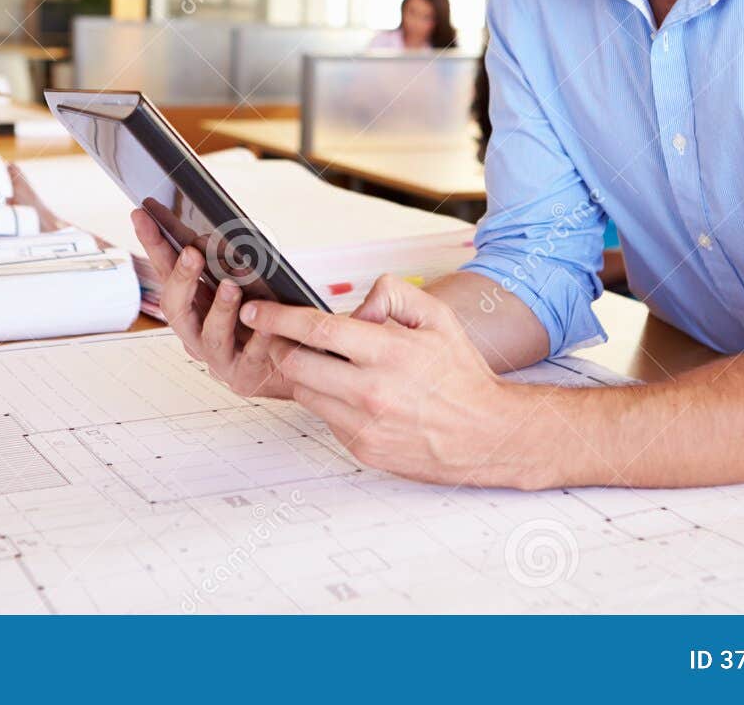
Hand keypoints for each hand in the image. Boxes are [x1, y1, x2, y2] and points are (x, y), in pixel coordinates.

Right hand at [130, 208, 292, 399]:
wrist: (286, 367)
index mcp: (191, 306)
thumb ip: (222, 260)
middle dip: (182, 278)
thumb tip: (205, 233)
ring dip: (220, 309)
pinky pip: (251, 358)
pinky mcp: (246, 375)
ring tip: (232, 286)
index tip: (143, 214)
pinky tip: (267, 326)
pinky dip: (259, 340)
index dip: (153, 243)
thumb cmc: (259, 320)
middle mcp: (197, 333)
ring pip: (211, 336)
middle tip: (191, 252)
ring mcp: (219, 357)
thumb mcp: (241, 282)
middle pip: (176, 308)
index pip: (166, 271)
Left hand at [241, 273, 538, 486]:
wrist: (486, 434)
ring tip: (323, 364)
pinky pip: (325, 417)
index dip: (279, 317)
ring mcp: (363, 424)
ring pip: (304, 392)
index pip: (317, 330)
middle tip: (280, 337)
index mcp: (389, 352)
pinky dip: (328, 401)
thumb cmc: (461, 374)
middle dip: (280, 345)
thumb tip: (357, 302)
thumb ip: (394, 294)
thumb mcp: (438, 318)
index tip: (257, 310)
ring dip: (303, 374)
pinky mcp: (361, 448)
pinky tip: (349, 393)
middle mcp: (371, 391)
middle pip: (295, 364)